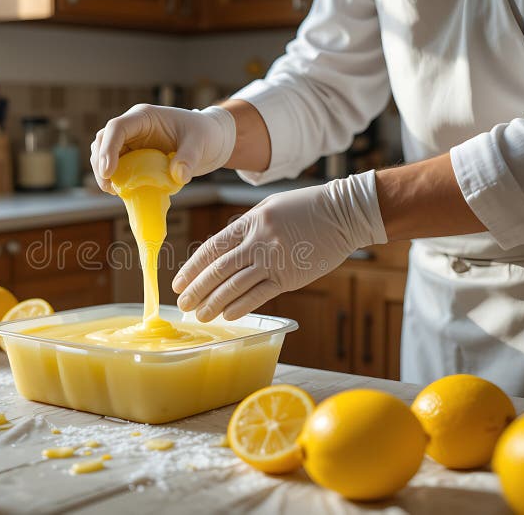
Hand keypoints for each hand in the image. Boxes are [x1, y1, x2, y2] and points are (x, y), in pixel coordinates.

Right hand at [91, 104, 235, 193]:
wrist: (209, 140)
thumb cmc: (204, 134)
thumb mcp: (200, 143)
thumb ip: (189, 158)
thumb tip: (179, 177)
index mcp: (144, 117)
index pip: (117, 128)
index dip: (108, 149)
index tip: (108, 172)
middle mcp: (133, 127)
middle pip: (103, 140)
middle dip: (100, 162)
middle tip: (108, 187)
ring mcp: (131, 141)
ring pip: (103, 152)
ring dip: (103, 171)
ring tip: (112, 191)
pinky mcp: (133, 156)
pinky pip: (115, 166)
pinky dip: (114, 178)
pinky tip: (121, 192)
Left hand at [173, 171, 386, 321]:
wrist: (344, 213)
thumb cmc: (306, 208)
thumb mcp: (269, 208)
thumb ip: (245, 228)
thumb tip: (223, 251)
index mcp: (250, 222)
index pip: (212, 248)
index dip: (192, 268)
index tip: (179, 282)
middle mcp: (258, 241)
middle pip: (219, 270)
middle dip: (197, 289)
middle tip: (182, 304)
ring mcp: (274, 259)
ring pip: (235, 286)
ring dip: (214, 303)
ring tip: (200, 315)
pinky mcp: (290, 276)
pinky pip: (260, 294)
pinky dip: (241, 306)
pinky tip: (227, 316)